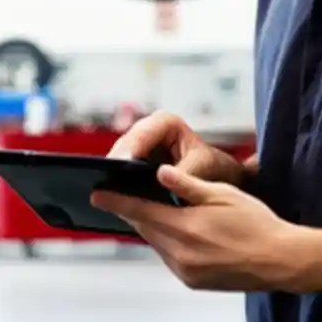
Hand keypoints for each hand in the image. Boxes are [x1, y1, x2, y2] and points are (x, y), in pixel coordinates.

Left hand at [91, 164, 302, 291]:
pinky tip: (183, 231)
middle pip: (146, 228)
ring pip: (157, 243)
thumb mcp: (222, 194)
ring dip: (156, 227)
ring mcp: (186, 271)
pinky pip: (170, 257)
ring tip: (164, 211)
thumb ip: (186, 185)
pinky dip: (170, 243)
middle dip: (138, 211)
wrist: (280, 260)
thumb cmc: (256, 224)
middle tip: (132, 195)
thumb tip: (159, 173)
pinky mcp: (193, 281)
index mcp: (186, 228)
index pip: (140, 211)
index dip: (115, 201)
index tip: (97, 195)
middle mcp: (181, 253)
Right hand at [109, 111, 247, 185]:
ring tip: (105, 192)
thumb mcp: (202, 168)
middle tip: (105, 181)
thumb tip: (164, 184)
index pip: (142, 134)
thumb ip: (184, 175)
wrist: (216, 176)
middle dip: (115, 164)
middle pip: (124, 147)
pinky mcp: (133, 163)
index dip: (130, 150)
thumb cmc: (212, 167)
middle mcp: (148, 131)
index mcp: (165, 123)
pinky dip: (117, 184)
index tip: (122, 164)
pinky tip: (113, 198)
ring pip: (118, 160)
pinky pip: (120, 172)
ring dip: (112, 175)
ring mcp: (138, 147)